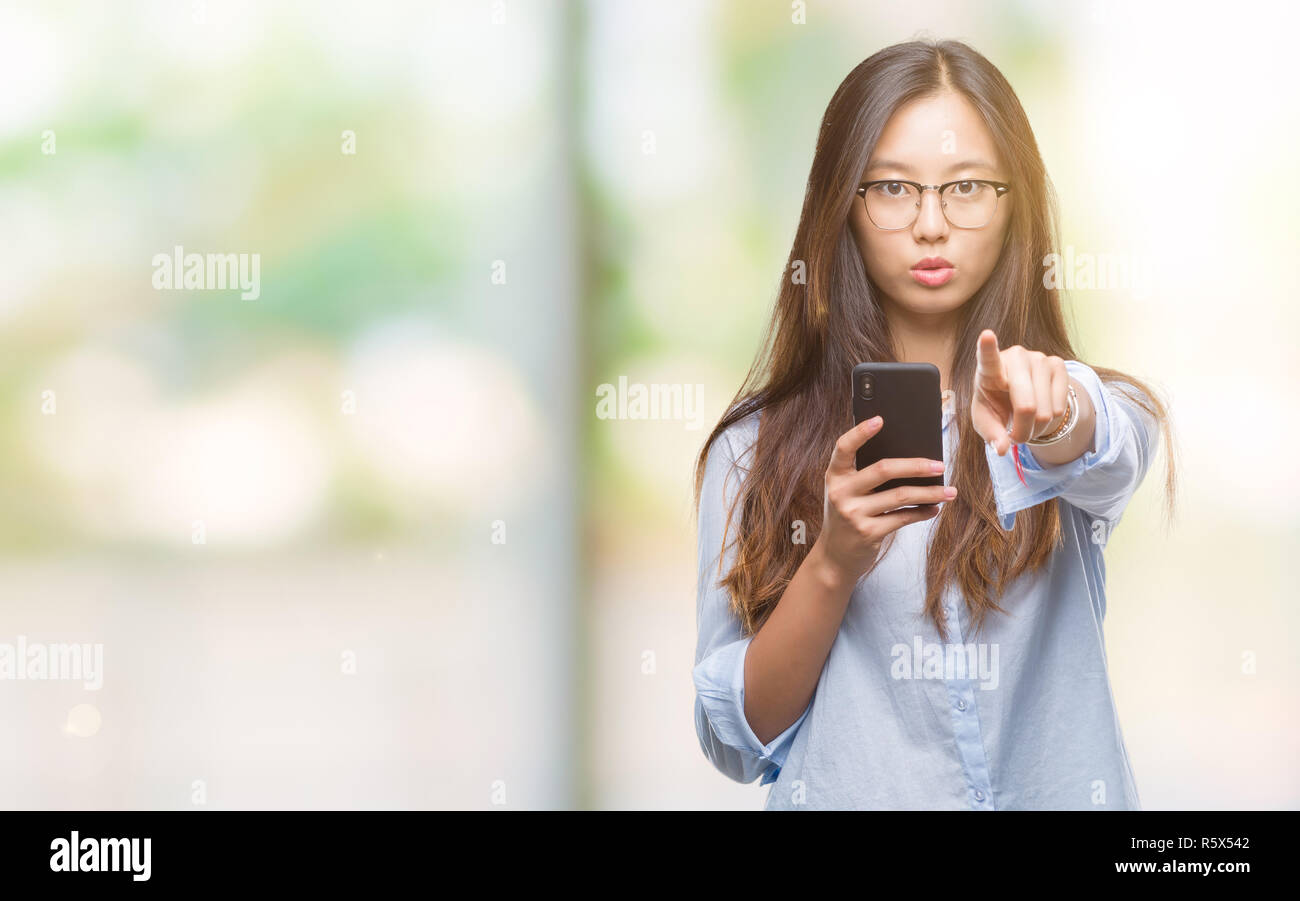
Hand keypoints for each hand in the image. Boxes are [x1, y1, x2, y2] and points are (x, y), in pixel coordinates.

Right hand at [816, 415, 955, 584]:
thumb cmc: (847, 515)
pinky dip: (923, 512)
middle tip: (940, 465)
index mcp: (834, 476)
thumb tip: (911, 459)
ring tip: (950, 491)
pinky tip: (934, 508)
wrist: (834, 556)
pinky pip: (903, 518)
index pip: (843, 447)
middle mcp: (841, 492)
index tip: (881, 419)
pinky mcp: (868, 532)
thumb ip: (864, 475)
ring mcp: (853, 513)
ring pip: (900, 495)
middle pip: (883, 469)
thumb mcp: (846, 492)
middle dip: (917, 466)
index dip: (860, 432)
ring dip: (930, 493)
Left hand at [972, 329, 1068, 455]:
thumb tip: (1002, 448)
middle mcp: (1015, 357)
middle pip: (1026, 406)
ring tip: (1027, 423)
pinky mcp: (1059, 365)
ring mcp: (1039, 358)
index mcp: (989, 368)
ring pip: (1045, 411)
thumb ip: (991, 434)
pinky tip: (1041, 413)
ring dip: (1036, 429)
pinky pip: (1060, 407)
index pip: (988, 357)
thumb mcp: (986, 420)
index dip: (987, 347)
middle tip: (1016, 437)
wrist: (1018, 393)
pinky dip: (1050, 421)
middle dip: (1022, 430)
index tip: (986, 335)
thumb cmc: (995, 403)